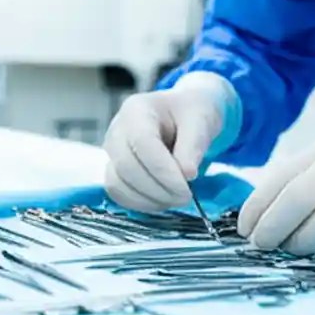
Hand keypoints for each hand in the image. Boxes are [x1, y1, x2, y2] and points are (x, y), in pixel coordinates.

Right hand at [103, 73, 236, 211]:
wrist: (184, 115)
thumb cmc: (191, 114)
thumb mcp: (201, 120)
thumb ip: (194, 146)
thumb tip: (186, 175)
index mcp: (137, 110)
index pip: (141, 143)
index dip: (162, 170)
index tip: (186, 188)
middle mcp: (117, 130)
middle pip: (126, 167)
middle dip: (158, 189)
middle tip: (186, 197)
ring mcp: (112, 152)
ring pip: (118, 185)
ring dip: (149, 200)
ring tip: (176, 198)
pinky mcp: (114, 171)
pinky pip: (119, 195)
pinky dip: (141, 204)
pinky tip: (164, 200)